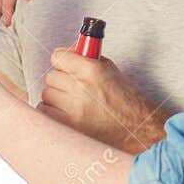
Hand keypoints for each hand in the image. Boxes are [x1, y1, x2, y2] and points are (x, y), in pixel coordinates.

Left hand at [40, 50, 170, 152]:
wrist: (137, 128)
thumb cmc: (127, 101)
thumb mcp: (111, 71)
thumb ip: (88, 61)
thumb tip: (70, 54)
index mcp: (92, 70)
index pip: (58, 57)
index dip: (61, 60)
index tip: (64, 63)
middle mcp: (81, 88)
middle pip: (51, 76)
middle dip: (60, 79)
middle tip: (69, 83)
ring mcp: (74, 108)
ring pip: (47, 94)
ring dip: (55, 95)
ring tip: (68, 99)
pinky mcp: (70, 125)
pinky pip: (45, 112)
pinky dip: (51, 110)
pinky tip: (62, 111)